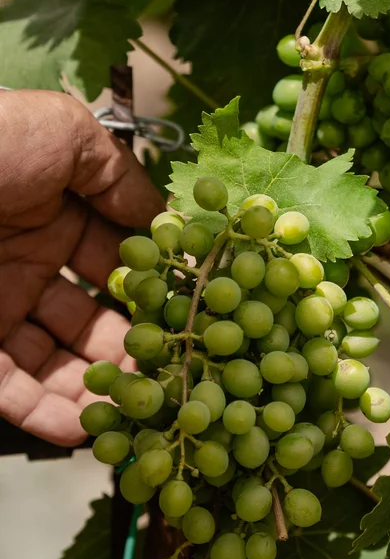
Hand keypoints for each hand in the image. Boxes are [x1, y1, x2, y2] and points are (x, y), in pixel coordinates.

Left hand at [0, 91, 162, 444]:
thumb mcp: (62, 131)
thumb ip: (117, 172)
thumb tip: (164, 219)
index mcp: (52, 210)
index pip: (118, 256)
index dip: (159, 283)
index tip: (201, 308)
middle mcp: (26, 263)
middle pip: (96, 318)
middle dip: (141, 346)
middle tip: (181, 370)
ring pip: (61, 364)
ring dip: (106, 389)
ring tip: (146, 408)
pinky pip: (14, 393)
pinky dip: (54, 415)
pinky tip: (93, 427)